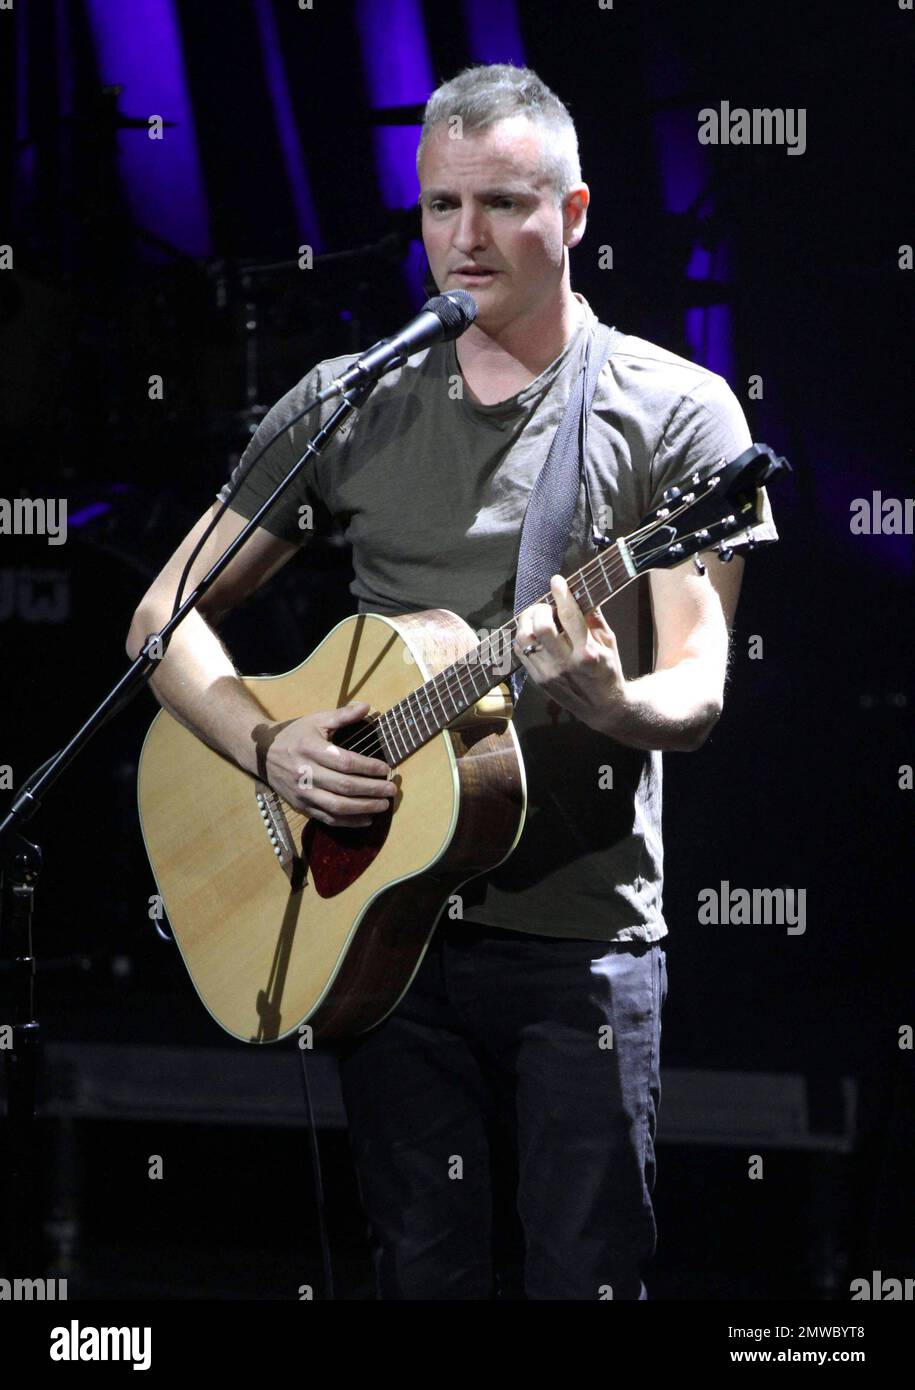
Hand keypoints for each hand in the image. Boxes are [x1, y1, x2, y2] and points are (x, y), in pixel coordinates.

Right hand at [262, 701, 397, 826]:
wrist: (263, 754)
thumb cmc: (295, 735)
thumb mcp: (316, 720)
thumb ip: (342, 715)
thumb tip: (367, 707)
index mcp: (310, 749)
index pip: (344, 762)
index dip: (367, 767)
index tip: (386, 769)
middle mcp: (305, 773)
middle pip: (344, 786)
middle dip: (372, 789)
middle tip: (391, 790)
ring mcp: (302, 793)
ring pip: (337, 806)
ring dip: (364, 808)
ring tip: (383, 805)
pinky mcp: (301, 807)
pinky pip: (328, 818)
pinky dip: (349, 822)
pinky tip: (367, 818)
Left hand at [513, 574, 628, 732]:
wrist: (602, 707)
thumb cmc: (607, 671)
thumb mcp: (609, 642)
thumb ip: (595, 617)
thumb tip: (581, 591)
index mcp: (588, 653)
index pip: (570, 617)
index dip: (561, 594)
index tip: (557, 581)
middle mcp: (566, 663)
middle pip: (541, 627)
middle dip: (541, 608)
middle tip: (547, 605)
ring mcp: (548, 673)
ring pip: (524, 638)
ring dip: (527, 620)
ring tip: (537, 616)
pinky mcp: (537, 679)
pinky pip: (519, 651)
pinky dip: (523, 636)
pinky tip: (533, 632)